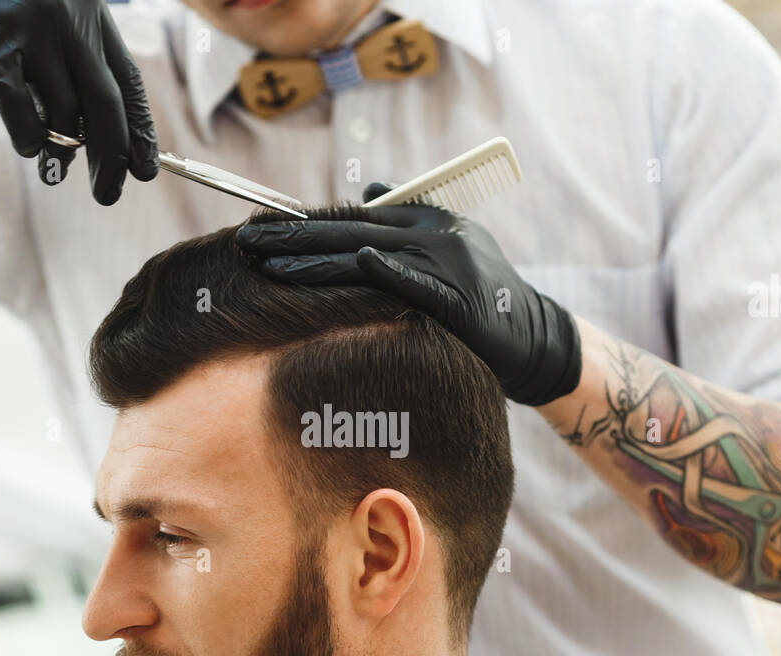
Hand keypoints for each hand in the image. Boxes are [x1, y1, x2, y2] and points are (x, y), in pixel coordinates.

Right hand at [0, 0, 158, 203]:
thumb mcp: (41, 26)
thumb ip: (67, 70)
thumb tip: (90, 141)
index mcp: (89, 13)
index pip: (128, 81)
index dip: (140, 130)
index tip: (144, 169)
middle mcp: (69, 20)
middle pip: (107, 106)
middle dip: (112, 159)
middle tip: (108, 195)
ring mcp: (34, 31)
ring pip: (67, 116)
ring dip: (63, 156)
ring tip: (55, 175)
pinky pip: (23, 115)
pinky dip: (29, 141)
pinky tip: (30, 150)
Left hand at [234, 183, 581, 404]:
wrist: (533, 338)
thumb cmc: (481, 298)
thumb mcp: (451, 246)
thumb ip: (411, 218)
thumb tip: (371, 191)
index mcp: (429, 220)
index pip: (355, 217)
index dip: (306, 222)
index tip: (261, 227)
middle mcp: (437, 235)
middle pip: (354, 231)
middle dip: (296, 238)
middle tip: (247, 242)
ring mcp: (451, 266)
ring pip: (373, 255)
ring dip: (320, 260)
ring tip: (271, 267)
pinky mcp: (462, 301)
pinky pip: (420, 284)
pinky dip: (391, 272)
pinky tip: (359, 262)